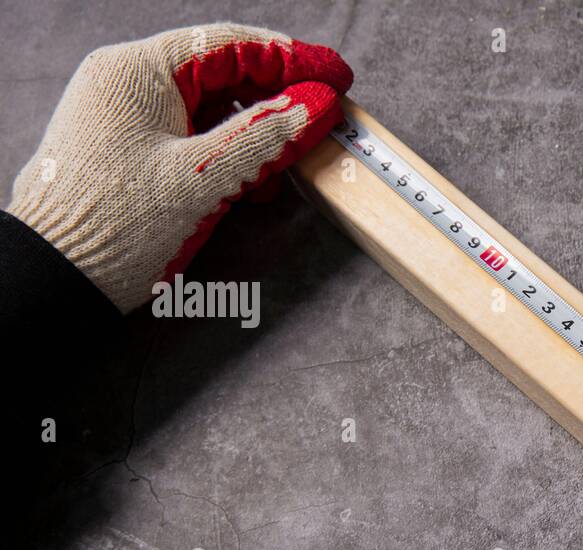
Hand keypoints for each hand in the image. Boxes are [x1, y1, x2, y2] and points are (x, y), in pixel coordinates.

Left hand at [5, 23, 352, 311]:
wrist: (55, 281)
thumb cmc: (116, 226)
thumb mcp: (203, 179)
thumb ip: (266, 136)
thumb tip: (319, 102)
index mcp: (137, 72)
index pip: (230, 45)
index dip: (292, 58)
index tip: (338, 77)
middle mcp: (128, 85)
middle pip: (223, 76)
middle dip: (278, 100)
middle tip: (325, 120)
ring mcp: (128, 119)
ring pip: (212, 111)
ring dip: (257, 136)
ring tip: (292, 166)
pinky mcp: (132, 153)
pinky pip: (194, 141)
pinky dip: (230, 158)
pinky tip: (255, 187)